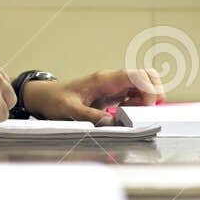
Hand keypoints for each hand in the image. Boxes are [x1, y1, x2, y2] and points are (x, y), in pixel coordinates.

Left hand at [22, 69, 164, 123]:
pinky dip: (138, 106)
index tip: (147, 108)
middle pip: (147, 77)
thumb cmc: (56, 100)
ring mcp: (114, 86)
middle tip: (149, 112)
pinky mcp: (112, 95)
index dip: (149, 90)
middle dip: (155, 93)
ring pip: (143, 87)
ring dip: (146, 101)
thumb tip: (113, 123)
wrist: (45, 97)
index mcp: (104, 79)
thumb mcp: (70, 110)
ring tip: (135, 116)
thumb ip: (92, 116)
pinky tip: (127, 116)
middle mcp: (112, 80)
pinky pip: (134, 96)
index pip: (138, 76)